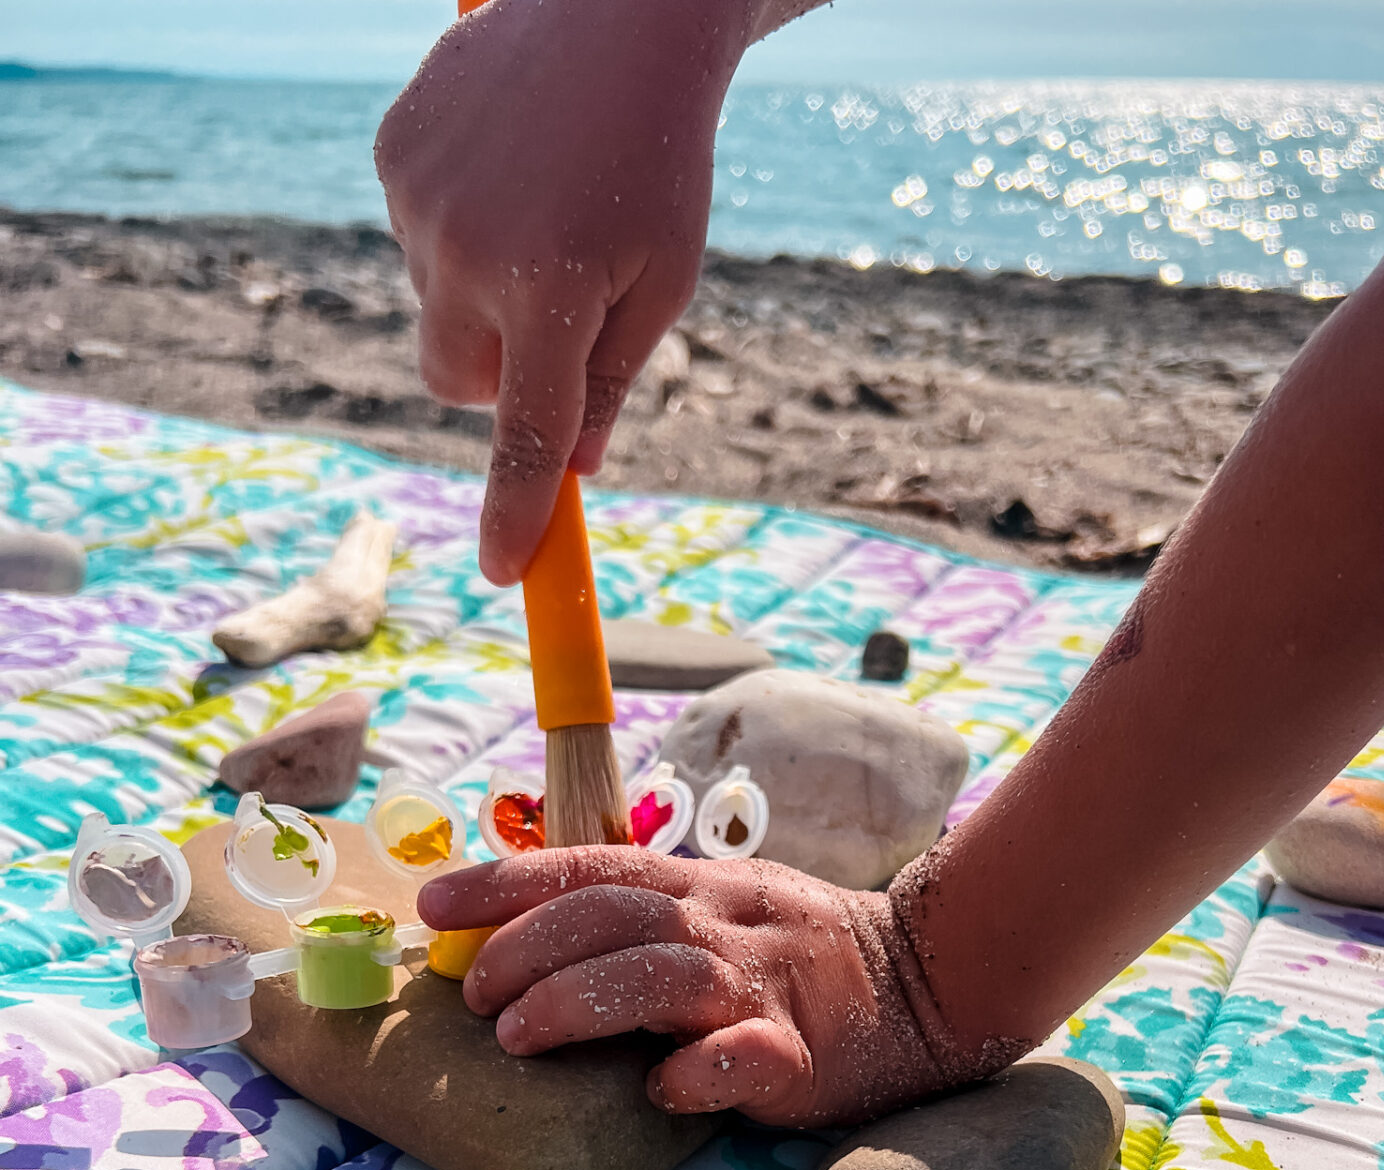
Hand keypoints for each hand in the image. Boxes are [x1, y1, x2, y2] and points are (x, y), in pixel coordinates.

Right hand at [374, 0, 749, 584]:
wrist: (620, 13)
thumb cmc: (658, 159)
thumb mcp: (662, 281)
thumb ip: (609, 379)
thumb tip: (576, 465)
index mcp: (550, 288)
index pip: (522, 432)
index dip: (513, 509)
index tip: (503, 571)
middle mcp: (469, 250)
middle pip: (456, 382)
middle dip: (499, 377)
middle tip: (557, 316)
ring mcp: (420, 199)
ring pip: (436, 308)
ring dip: (483, 292)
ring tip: (543, 210)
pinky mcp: (393, 154)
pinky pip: (417, 239)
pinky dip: (459, 230)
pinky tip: (508, 171)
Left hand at [418, 847, 967, 1126]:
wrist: (932, 982)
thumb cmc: (801, 954)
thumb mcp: (721, 904)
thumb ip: (642, 911)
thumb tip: (525, 929)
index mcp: (697, 885)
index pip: (587, 867)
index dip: (504, 882)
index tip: (433, 907)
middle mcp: (723, 921)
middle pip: (609, 914)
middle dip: (524, 949)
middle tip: (473, 997)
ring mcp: (763, 985)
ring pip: (660, 975)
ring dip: (577, 1001)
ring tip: (517, 1035)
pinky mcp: (800, 1053)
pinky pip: (740, 1058)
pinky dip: (692, 1073)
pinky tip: (659, 1090)